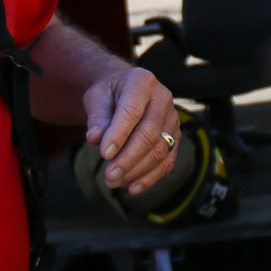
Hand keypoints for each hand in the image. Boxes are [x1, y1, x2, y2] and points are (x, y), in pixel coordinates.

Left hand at [83, 66, 176, 195]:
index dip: (118, 135)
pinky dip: (151, 177)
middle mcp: (162, 98)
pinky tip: (133, 188)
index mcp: (141, 82)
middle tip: (109, 176)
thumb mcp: (96, 97)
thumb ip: (97, 117)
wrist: (124, 89)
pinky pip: (167, 160)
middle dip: (128, 159)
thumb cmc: (109, 94)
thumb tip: (95, 138)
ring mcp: (172, 118)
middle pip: (149, 134)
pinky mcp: (175, 136)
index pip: (132, 111)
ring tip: (114, 182)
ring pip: (159, 150)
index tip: (103, 154)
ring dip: (137, 171)